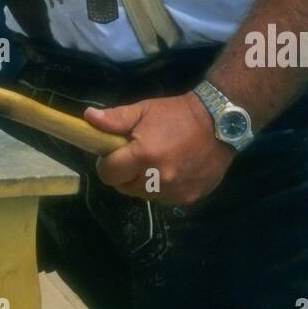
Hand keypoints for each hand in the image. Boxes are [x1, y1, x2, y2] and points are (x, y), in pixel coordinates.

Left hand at [85, 92, 234, 203]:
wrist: (219, 123)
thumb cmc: (177, 114)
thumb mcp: (144, 110)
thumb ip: (115, 118)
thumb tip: (88, 118)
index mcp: (143, 156)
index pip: (108, 174)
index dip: (106, 163)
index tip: (113, 152)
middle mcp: (157, 179)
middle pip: (124, 187)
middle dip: (124, 173)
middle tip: (135, 155)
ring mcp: (174, 192)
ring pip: (143, 195)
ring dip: (143, 182)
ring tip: (155, 161)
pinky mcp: (188, 199)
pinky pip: (163, 198)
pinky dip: (162, 188)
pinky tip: (172, 169)